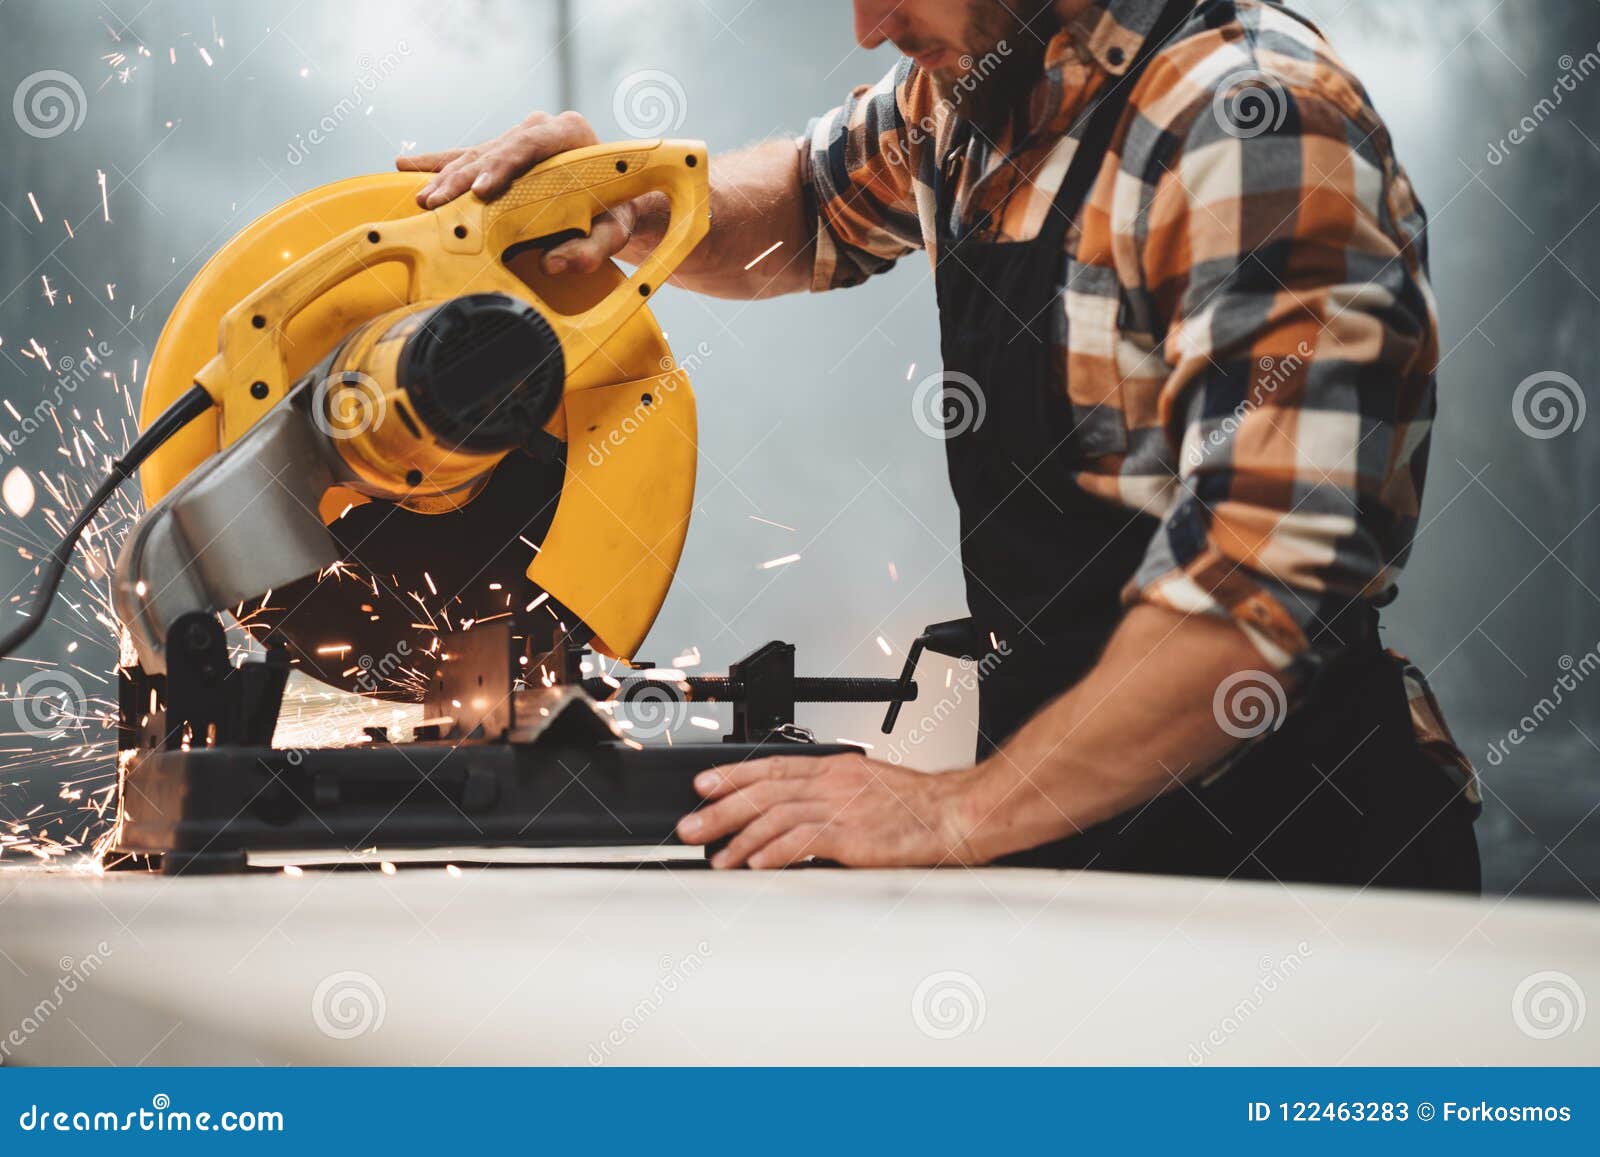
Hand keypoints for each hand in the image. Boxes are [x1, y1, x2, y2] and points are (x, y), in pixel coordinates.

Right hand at [396, 110, 644, 275]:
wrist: (619, 200)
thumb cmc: (618, 213)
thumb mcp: (615, 231)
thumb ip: (594, 248)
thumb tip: (556, 265)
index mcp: (569, 133)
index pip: (530, 144)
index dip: (502, 166)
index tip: (481, 190)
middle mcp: (540, 128)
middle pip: (495, 150)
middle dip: (463, 178)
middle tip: (439, 202)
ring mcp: (518, 139)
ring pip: (476, 155)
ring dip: (447, 179)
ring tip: (423, 200)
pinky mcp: (501, 155)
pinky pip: (465, 158)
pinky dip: (437, 165)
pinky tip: (404, 167)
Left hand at [675, 752, 982, 869]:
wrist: (959, 814)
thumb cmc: (920, 808)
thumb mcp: (868, 787)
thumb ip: (831, 796)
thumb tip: (795, 817)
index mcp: (836, 768)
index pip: (772, 766)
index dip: (732, 776)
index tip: (702, 785)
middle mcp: (834, 782)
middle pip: (764, 791)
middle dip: (721, 810)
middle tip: (691, 827)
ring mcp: (844, 807)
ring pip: (777, 815)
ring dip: (740, 838)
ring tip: (718, 858)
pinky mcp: (856, 835)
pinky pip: (806, 840)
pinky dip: (776, 851)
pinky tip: (757, 864)